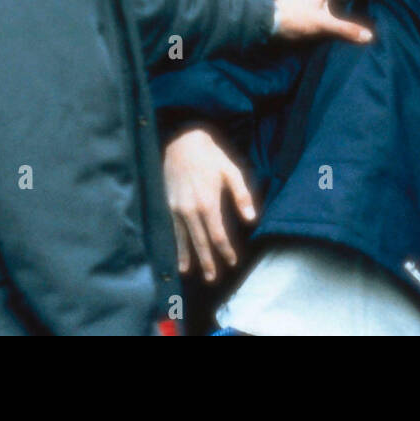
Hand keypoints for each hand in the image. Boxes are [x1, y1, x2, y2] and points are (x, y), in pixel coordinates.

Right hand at [164, 129, 256, 280]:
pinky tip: (177, 253)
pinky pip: (172, 230)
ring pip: (182, 239)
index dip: (226, 251)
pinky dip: (175, 244)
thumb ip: (242, 196)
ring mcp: (176, 208)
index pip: (218, 235)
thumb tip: (252, 219)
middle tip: (213, 278)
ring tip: (190, 273)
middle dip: (207, 261)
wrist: (182, 142)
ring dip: (188, 257)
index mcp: (208, 203)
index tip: (233, 262)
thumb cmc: (210, 157)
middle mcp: (190, 209)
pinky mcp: (167, 205)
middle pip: (200, 242)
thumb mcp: (232, 171)